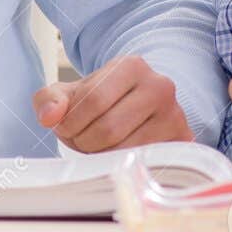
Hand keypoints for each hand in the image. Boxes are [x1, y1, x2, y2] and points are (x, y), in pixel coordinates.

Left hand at [33, 55, 192, 151]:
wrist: (137, 106)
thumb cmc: (100, 100)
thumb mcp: (70, 93)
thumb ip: (49, 99)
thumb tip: (49, 116)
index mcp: (132, 65)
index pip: (93, 101)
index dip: (70, 122)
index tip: (65, 127)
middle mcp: (160, 86)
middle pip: (108, 129)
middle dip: (83, 141)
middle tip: (79, 140)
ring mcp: (175, 116)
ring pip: (124, 151)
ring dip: (99, 156)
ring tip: (96, 146)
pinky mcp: (182, 143)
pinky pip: (142, 165)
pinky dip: (120, 166)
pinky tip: (114, 156)